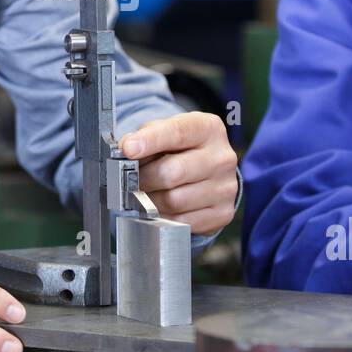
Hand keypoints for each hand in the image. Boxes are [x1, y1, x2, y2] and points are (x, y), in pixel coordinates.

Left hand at [119, 111, 238, 235]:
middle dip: (143, 178)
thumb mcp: (166, 131)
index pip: (177, 132)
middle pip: (173, 172)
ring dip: (149, 200)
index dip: (150, 141)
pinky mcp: (223, 212)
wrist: (209, 172)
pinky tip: (158, 208)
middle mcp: (221, 158)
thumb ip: (146, 135)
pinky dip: (163, 217)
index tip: (128, 149)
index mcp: (208, 129)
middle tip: (129, 181)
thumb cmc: (183, 148)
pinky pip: (182, 222)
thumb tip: (126, 148)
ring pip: (174, 200)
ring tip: (142, 194)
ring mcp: (225, 187)